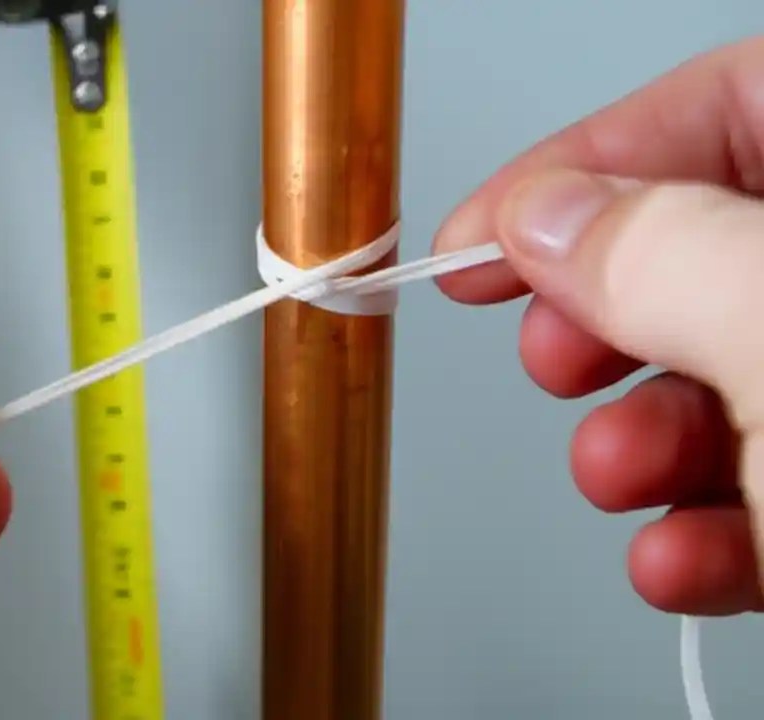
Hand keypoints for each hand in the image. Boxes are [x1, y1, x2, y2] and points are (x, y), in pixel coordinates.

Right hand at [435, 37, 763, 615]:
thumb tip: (545, 220)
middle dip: (605, 320)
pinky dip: (704, 531)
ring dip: (637, 444)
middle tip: (554, 351)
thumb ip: (653, 256)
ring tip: (612, 474)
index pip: (733, 100)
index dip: (593, 157)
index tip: (484, 230)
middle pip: (708, 247)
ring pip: (727, 379)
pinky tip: (677, 559)